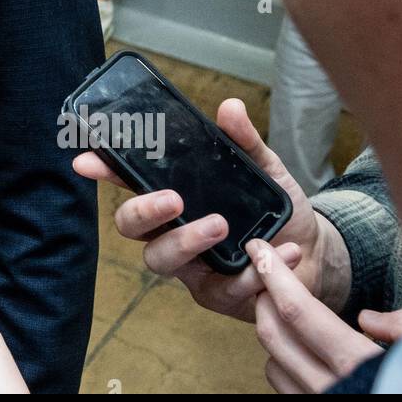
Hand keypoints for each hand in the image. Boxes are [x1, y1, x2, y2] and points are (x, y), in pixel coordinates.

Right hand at [73, 97, 334, 321]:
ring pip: (161, 260)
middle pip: (130, 226)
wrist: (315, 253)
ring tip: (224, 226)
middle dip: (143, 211)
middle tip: (174, 200)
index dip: (104, 171)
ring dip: (187, 242)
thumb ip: (244, 142)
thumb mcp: (263, 169)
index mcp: (173, 195)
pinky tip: (274, 250)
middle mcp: (170, 230)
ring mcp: (189, 264)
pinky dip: (249, 271)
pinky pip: (218, 287)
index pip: (129, 181)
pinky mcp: (215, 294)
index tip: (86, 161)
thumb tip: (229, 108)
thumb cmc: (273, 210)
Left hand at [250, 240, 393, 393]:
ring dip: (272, 333)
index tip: (260, 250)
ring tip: (288, 314)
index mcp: (358, 367)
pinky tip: (302, 352)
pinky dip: (283, 365)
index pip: (299, 313)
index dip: (274, 276)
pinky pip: (285, 390)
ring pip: (272, 364)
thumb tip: (365, 318)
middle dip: (263, 297)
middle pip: (273, 335)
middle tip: (268, 275)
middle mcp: (331, 391)